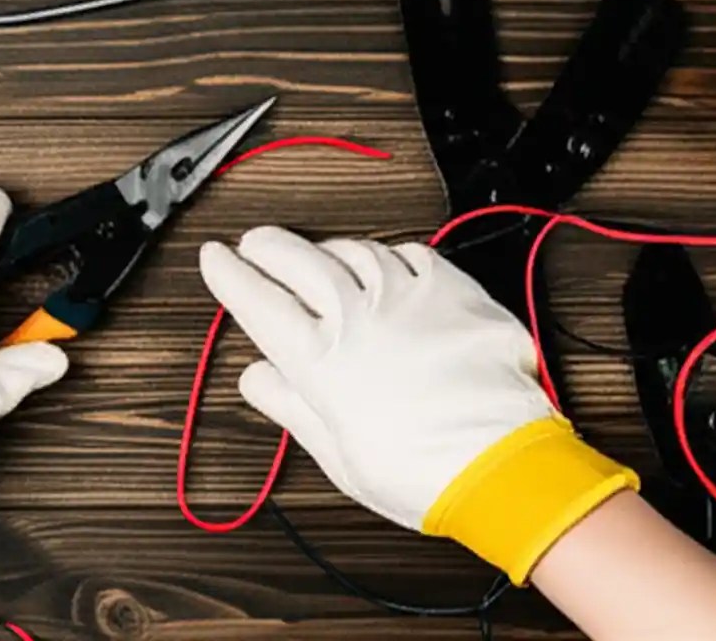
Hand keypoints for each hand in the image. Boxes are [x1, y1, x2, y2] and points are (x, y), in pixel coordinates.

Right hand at [200, 227, 635, 582]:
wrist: (500, 465)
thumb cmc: (422, 471)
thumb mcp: (338, 455)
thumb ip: (292, 407)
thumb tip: (258, 378)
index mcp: (320, 361)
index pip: (257, 301)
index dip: (229, 275)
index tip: (214, 259)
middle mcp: (357, 317)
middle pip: (295, 259)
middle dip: (265, 246)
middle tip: (253, 244)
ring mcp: (405, 296)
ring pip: (350, 250)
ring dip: (323, 248)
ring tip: (314, 255)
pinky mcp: (450, 290)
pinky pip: (408, 254)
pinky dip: (386, 255)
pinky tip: (383, 263)